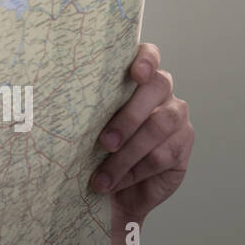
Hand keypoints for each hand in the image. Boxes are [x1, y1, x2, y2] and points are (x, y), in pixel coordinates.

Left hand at [92, 42, 193, 222]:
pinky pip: (163, 155)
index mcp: (135, 77)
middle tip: (105, 142)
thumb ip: (86, 108)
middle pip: (156, 88)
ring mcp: (176, 116)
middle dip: (129, 117)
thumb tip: (60, 100)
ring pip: (160, 124)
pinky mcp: (183, 144)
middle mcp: (160, 91)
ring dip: (128, 152)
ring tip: (103, 175)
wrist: (114, 190)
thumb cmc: (94, 148)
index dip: (146, 59)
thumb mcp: (86, 125)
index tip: (136, 73)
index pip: (148, 54)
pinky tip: (115, 182)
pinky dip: (135, 171)